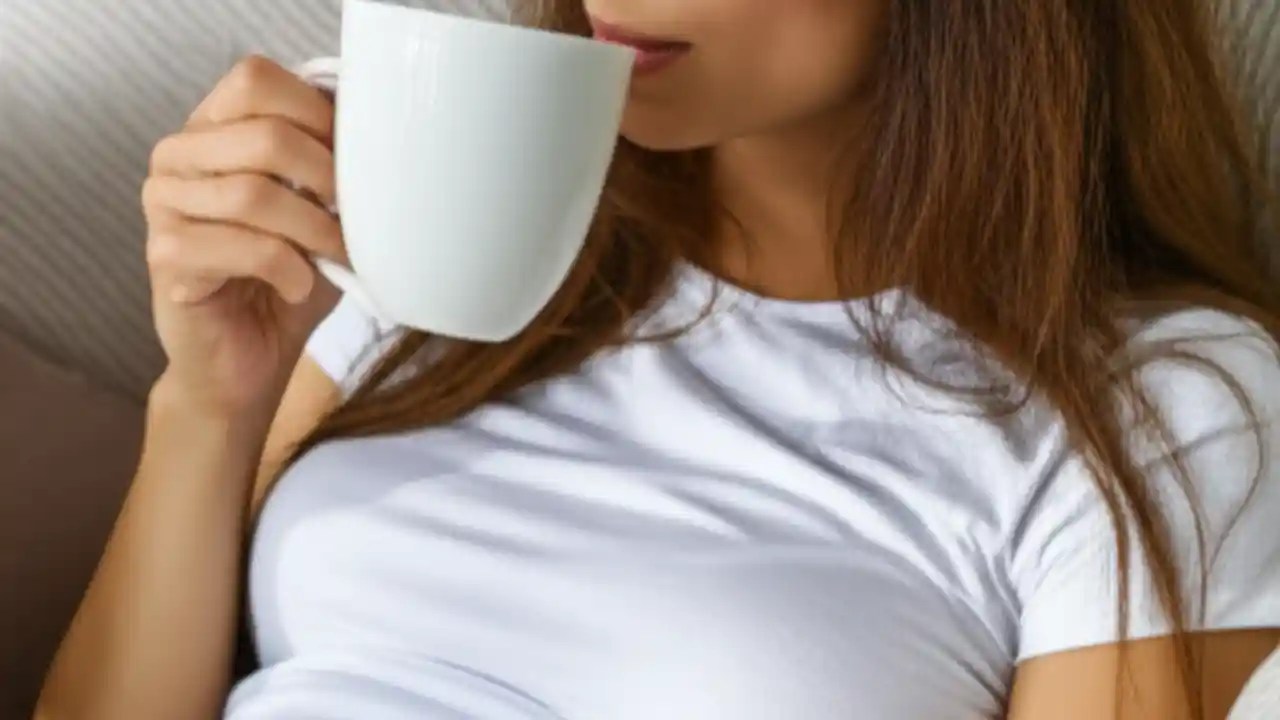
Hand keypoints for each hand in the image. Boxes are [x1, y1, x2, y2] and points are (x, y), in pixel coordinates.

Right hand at [143, 55, 343, 416]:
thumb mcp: (323, 213)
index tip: (353, 162)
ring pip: (254, 193)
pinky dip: (289, 270)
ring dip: (314, 231)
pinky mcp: (165, 254)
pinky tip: (298, 288)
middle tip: (351, 220)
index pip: (256, 79)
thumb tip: (378, 134)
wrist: (246, 362)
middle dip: (327, 180)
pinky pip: (244, 246)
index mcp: (212, 128)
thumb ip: (334, 168)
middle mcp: (178, 155)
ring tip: (334, 257)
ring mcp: (163, 202)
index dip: (317, 115)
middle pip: (264, 134)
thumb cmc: (288, 280)